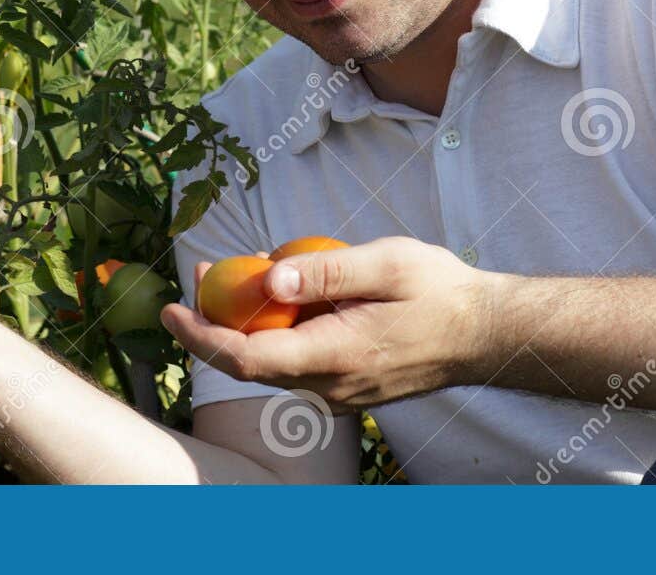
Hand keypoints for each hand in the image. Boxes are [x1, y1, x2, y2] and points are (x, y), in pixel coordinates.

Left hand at [159, 236, 498, 408]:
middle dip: (215, 322)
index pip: (248, 358)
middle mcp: (331, 385)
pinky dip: (276, 332)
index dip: (201, 337)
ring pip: (273, 363)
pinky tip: (283, 295)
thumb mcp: (386, 263)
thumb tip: (266, 279)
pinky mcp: (346, 387)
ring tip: (239, 272)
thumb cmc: (439, 291)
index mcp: (336, 355)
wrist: (485, 333)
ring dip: (246, 325)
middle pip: (251, 363)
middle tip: (204, 272)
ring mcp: (339, 392)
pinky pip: (296, 362)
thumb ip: (325, 271)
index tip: (170, 311)